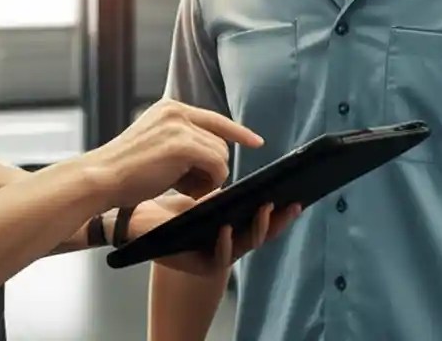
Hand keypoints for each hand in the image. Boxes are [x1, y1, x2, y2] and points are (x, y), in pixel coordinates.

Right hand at [87, 99, 263, 208]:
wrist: (100, 179)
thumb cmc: (124, 173)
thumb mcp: (155, 147)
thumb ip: (181, 144)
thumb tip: (213, 157)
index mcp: (169, 109)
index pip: (213, 118)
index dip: (237, 132)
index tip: (256, 141)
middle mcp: (176, 111)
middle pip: (220, 141)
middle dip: (212, 168)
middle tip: (191, 188)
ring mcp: (180, 126)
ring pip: (220, 154)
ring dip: (210, 178)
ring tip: (185, 190)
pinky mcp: (183, 144)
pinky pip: (217, 164)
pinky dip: (210, 182)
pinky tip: (189, 192)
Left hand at [130, 192, 301, 276]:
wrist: (141, 223)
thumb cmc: (173, 209)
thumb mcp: (205, 196)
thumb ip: (224, 191)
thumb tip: (251, 175)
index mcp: (235, 226)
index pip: (265, 220)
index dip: (283, 212)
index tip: (299, 196)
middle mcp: (231, 243)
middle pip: (263, 234)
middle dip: (279, 221)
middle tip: (292, 204)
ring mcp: (218, 256)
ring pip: (246, 245)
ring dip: (257, 228)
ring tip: (263, 209)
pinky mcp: (201, 266)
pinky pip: (218, 257)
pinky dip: (224, 243)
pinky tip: (225, 229)